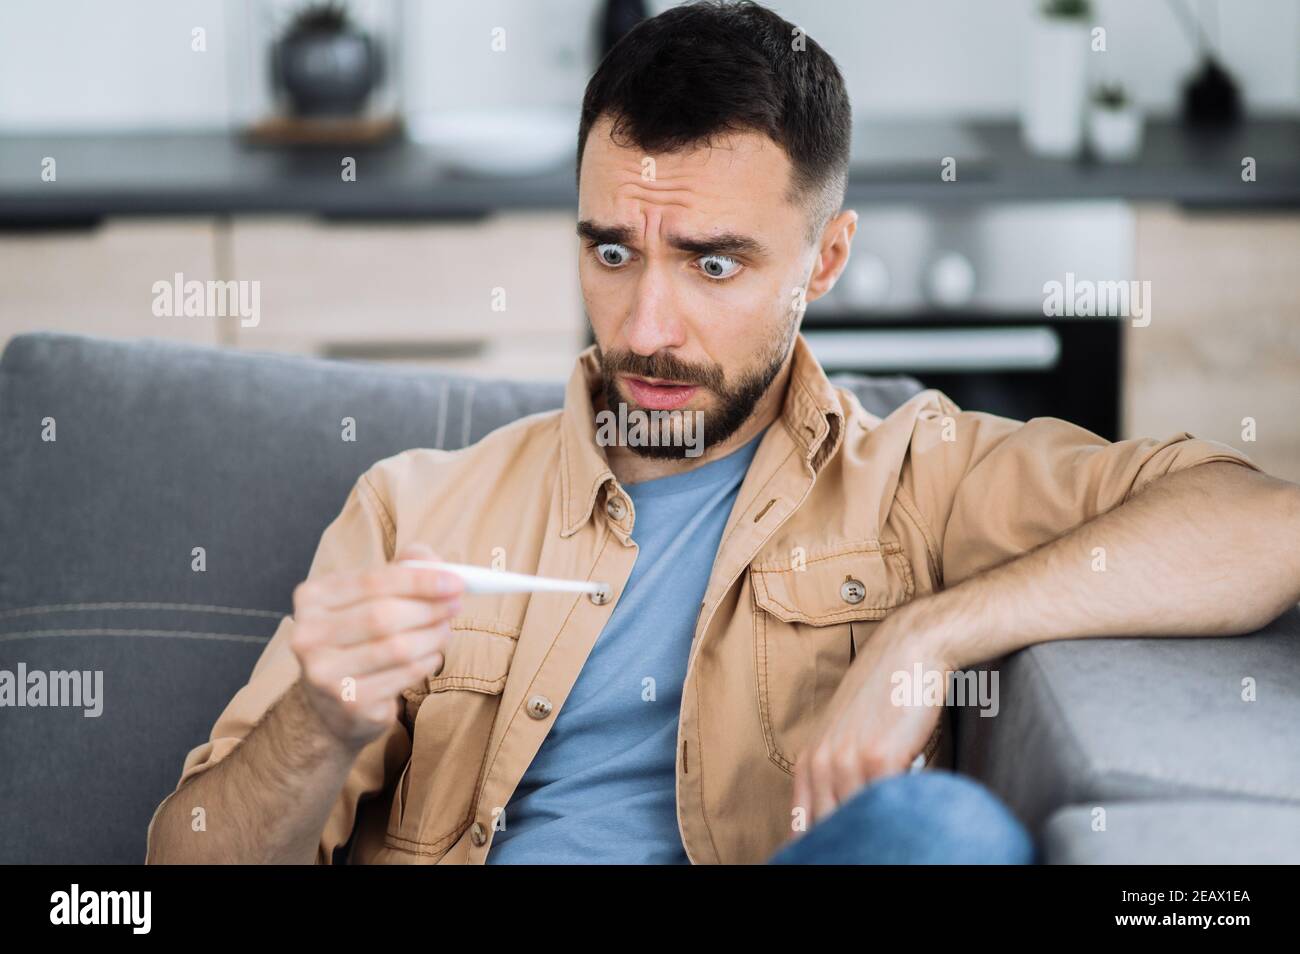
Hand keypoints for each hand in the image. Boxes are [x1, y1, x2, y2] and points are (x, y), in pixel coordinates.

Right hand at [288, 542, 464, 749]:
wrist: (330, 702)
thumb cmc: (357, 635)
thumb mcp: (369, 596)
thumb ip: (401, 569)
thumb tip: (435, 561)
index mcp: (311, 598)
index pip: (372, 581)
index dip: (419, 580)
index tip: (456, 581)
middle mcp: (308, 635)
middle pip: (384, 616)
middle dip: (430, 608)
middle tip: (456, 605)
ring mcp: (325, 674)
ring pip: (398, 648)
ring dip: (434, 636)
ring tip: (445, 630)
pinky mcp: (349, 702)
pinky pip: (403, 675)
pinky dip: (427, 662)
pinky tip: (431, 655)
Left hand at [788, 605, 952, 835]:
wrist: (908, 651)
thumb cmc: (883, 694)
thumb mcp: (845, 734)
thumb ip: (835, 775)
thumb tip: (840, 821)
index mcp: (809, 761)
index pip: (803, 826)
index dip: (820, 847)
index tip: (839, 855)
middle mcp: (821, 763)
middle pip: (828, 828)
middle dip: (851, 842)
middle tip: (871, 847)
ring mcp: (848, 762)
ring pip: (858, 821)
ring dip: (879, 831)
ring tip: (897, 836)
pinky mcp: (879, 759)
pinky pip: (886, 805)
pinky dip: (900, 815)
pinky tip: (912, 812)